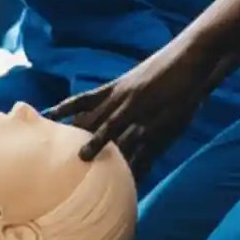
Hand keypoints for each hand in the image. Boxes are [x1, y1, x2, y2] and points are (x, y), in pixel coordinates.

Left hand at [44, 40, 212, 175]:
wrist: (191, 59)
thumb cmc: (166, 68)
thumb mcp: (136, 78)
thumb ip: (121, 92)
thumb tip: (108, 104)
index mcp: (116, 88)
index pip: (83, 100)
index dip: (64, 108)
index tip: (48, 115)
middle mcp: (123, 102)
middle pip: (93, 122)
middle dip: (78, 137)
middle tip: (60, 150)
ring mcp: (140, 116)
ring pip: (114, 139)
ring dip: (100, 152)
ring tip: (84, 163)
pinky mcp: (159, 128)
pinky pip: (143, 153)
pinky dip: (136, 168)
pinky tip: (128, 180)